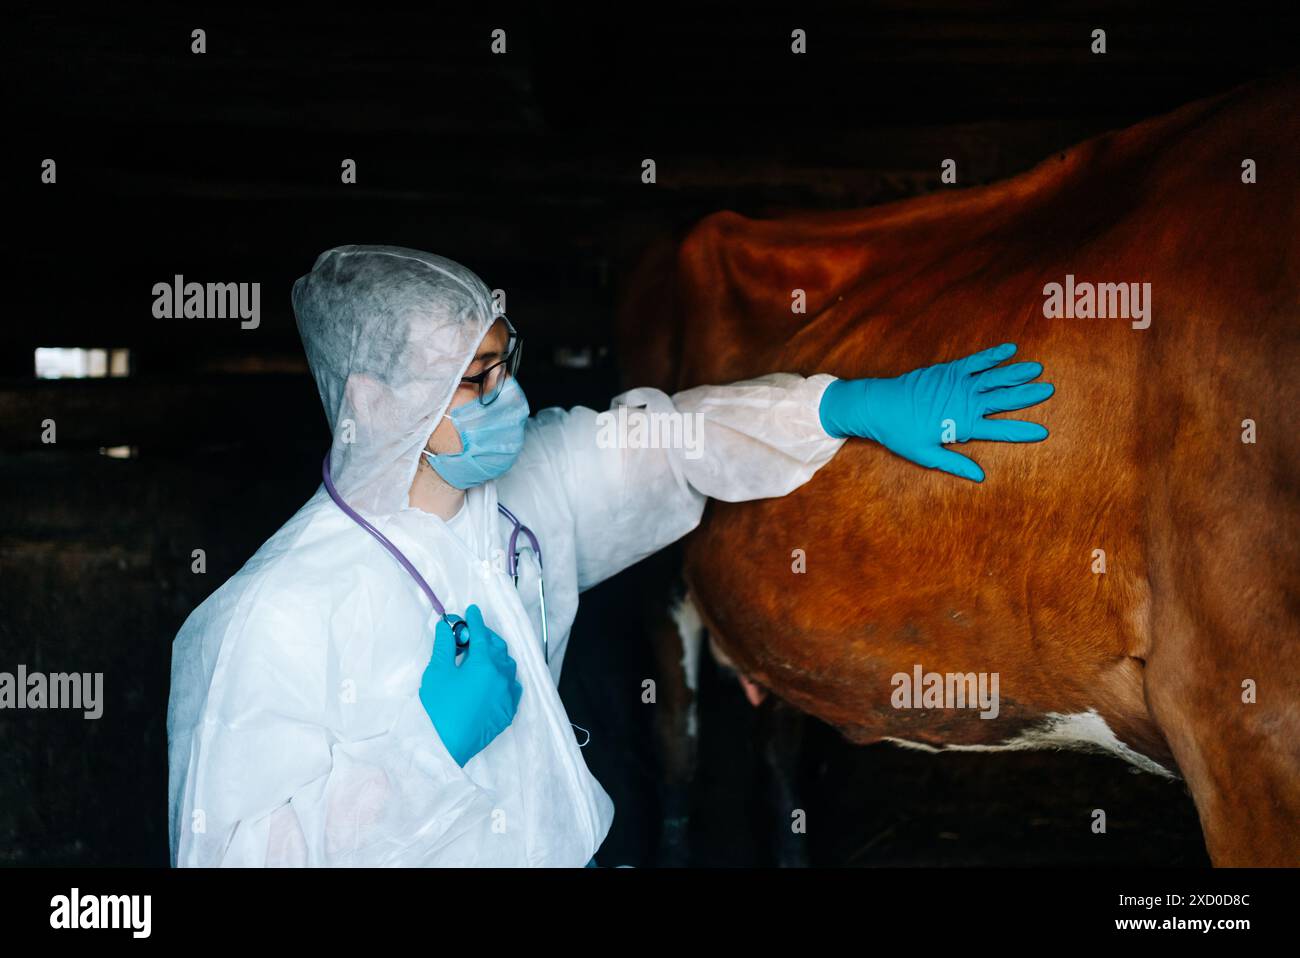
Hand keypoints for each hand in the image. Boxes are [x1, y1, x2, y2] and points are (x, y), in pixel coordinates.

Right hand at [419, 604, 522, 766]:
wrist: (445, 746)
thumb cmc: (439, 708)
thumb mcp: (437, 672)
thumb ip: (444, 646)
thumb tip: (447, 627)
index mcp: (485, 663)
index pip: (481, 634)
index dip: (475, 620)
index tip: (472, 610)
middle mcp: (502, 676)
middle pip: (498, 648)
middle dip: (486, 637)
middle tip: (470, 636)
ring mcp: (508, 695)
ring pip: (508, 666)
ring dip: (497, 656)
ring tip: (481, 657)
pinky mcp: (508, 711)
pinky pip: (512, 687)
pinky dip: (505, 677)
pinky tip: (495, 679)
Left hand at [818, 342, 1053, 481]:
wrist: (878, 405)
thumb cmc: (901, 433)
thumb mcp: (926, 454)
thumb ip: (955, 464)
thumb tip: (980, 477)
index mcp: (962, 425)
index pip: (1000, 430)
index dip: (1022, 431)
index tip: (1044, 432)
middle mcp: (964, 403)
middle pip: (1003, 399)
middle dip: (1027, 395)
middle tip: (1050, 390)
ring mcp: (958, 384)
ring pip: (994, 378)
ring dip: (1016, 373)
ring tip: (1038, 369)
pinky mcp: (949, 370)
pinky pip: (976, 361)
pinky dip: (993, 355)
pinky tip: (1010, 349)